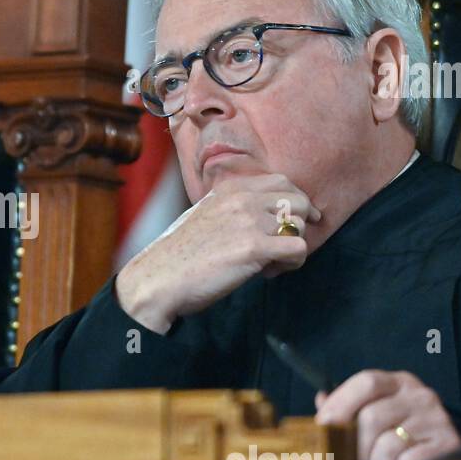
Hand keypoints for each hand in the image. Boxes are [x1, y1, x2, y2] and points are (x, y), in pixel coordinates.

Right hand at [115, 172, 320, 333]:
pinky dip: (292, 264)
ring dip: (292, 247)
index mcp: (231, 188)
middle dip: (300, 224)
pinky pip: (298, 249)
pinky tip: (269, 272)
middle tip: (284, 246)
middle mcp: (242, 199)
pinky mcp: (254, 248)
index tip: (295, 221)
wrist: (160, 278)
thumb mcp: (205, 215)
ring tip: (270, 263)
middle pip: (299, 200)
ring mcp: (249, 221)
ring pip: (300, 225)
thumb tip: (266, 215)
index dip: (295, 202)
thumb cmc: (180, 255)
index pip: (282, 181)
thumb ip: (234, 208)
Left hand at [314, 369, 460, 459]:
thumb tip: (321, 400)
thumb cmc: (398, 428)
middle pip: (372, 416)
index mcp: (398, 382)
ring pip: (387, 444)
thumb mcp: (376, 409)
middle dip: (351, 444)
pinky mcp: (449, 444)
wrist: (443, 449)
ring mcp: (437, 418)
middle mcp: (420, 395)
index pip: (366, 382)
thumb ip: (347, 406)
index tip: (322, 425)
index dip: (340, 403)